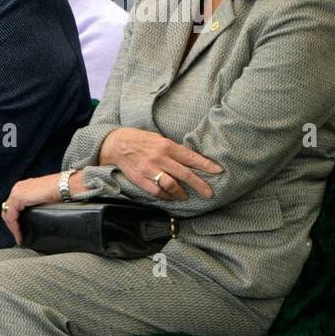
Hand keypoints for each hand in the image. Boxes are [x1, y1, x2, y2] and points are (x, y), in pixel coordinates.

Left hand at [0, 174, 61, 244]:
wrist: (66, 185)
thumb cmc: (61, 191)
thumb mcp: (45, 198)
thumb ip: (37, 204)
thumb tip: (38, 217)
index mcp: (23, 187)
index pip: (13, 206)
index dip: (15, 220)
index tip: (20, 231)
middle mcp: (17, 188)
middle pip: (8, 210)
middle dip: (12, 224)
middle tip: (19, 236)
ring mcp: (16, 192)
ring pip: (8, 214)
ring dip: (13, 227)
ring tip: (20, 237)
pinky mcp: (18, 198)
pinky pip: (11, 216)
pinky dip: (14, 227)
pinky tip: (20, 235)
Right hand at [100, 127, 221, 199]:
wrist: (116, 144)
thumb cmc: (140, 140)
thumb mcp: (159, 139)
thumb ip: (173, 149)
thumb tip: (190, 160)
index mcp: (166, 146)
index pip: (191, 157)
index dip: (206, 165)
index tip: (218, 171)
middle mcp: (159, 158)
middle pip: (184, 174)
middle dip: (199, 185)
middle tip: (209, 193)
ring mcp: (149, 169)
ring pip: (171, 185)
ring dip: (181, 193)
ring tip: (186, 197)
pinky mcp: (140, 179)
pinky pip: (156, 191)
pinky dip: (165, 196)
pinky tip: (169, 196)